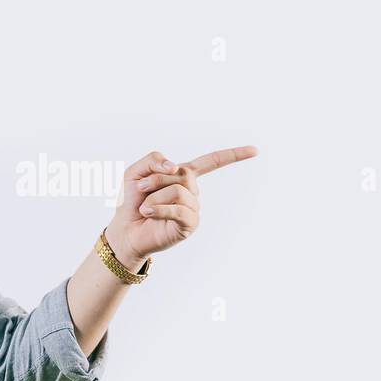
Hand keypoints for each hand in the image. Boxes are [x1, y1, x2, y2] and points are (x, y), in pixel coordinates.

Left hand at [104, 146, 258, 267]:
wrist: (125, 230)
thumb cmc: (131, 201)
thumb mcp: (136, 171)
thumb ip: (154, 159)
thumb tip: (176, 165)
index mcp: (183, 177)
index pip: (212, 162)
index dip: (233, 155)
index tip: (255, 151)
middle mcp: (193, 192)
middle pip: (183, 173)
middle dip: (157, 178)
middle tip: (140, 189)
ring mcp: (193, 209)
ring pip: (179, 190)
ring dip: (154, 196)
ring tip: (144, 206)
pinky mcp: (190, 224)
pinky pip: (179, 209)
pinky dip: (159, 208)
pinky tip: (148, 212)